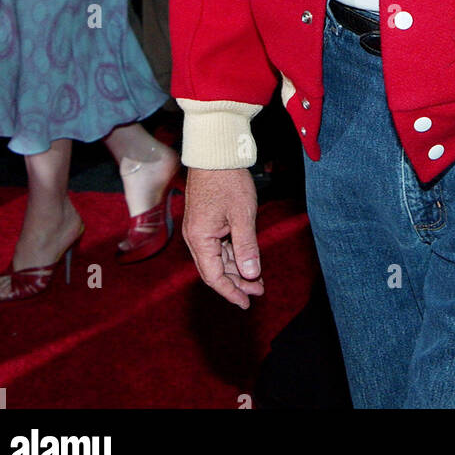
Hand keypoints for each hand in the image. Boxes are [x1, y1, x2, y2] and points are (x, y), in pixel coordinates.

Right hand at [182, 167, 263, 308]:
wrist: (215, 152)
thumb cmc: (228, 180)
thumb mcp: (242, 215)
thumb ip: (246, 247)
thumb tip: (251, 275)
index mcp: (200, 239)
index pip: (213, 276)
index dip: (231, 292)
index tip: (246, 302)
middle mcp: (196, 237)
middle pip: (214, 270)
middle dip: (236, 282)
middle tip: (258, 290)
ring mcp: (200, 229)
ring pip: (217, 258)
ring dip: (236, 269)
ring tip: (257, 278)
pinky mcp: (206, 221)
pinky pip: (218, 245)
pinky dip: (233, 254)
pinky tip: (247, 259)